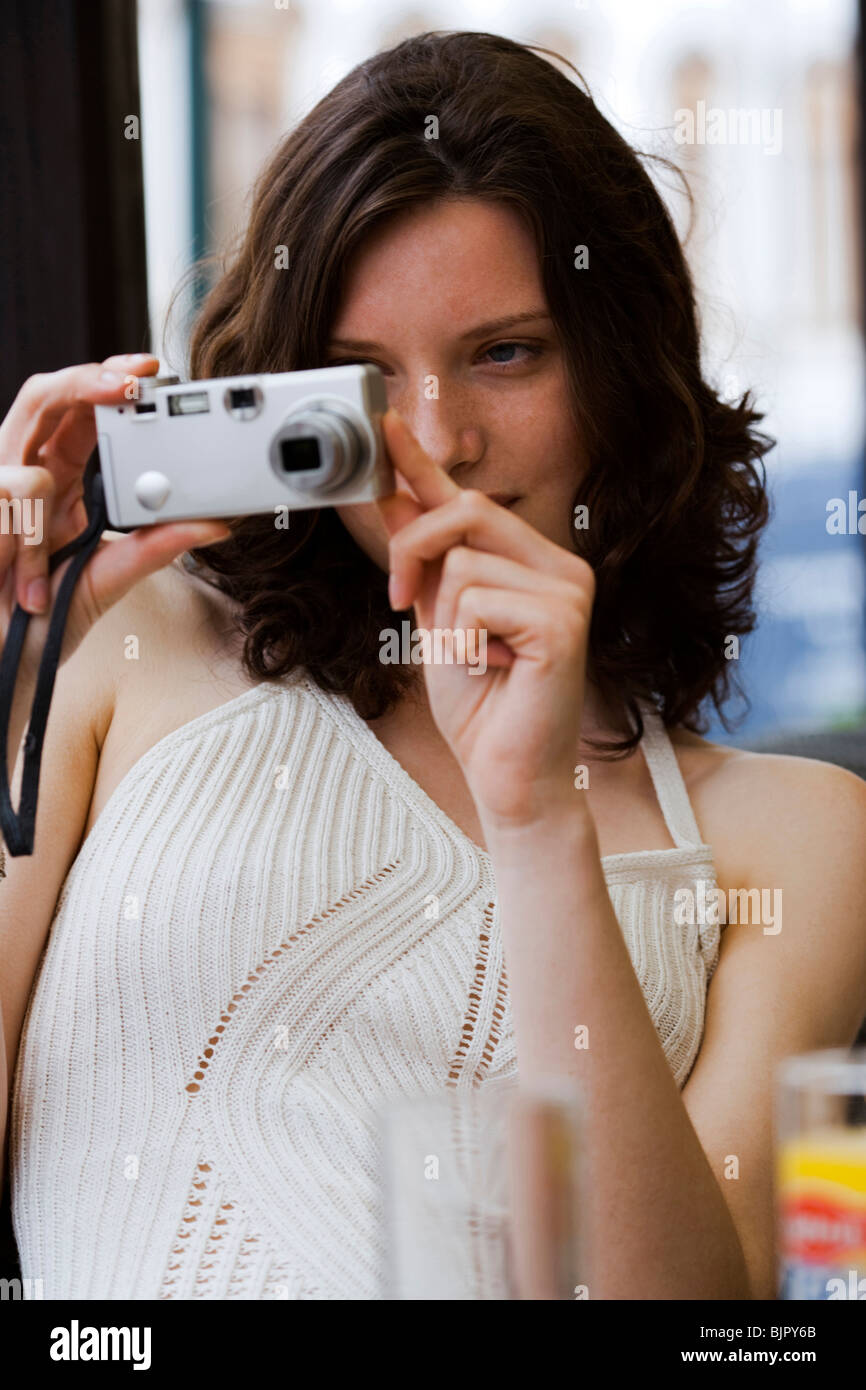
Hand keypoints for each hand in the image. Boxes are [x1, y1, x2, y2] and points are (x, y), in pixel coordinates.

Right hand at [0, 356, 230, 666]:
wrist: (4, 661)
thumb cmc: (46, 616)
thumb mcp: (113, 575)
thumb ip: (158, 546)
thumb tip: (216, 524)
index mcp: (60, 477)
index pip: (83, 410)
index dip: (112, 382)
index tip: (155, 374)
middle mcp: (27, 468)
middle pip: (49, 394)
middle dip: (91, 375)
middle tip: (136, 377)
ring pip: (27, 427)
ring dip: (54, 481)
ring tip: (61, 538)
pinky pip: (15, 483)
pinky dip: (31, 532)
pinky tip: (28, 572)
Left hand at [377, 409, 594, 831]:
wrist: (509, 774)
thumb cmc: (481, 705)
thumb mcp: (438, 618)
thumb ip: (425, 561)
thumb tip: (391, 496)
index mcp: (532, 561)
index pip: (468, 499)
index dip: (422, 462)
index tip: (385, 420)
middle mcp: (560, 565)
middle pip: (466, 511)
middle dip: (414, 552)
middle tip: (401, 602)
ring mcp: (569, 589)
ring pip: (462, 563)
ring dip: (446, 619)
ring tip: (477, 657)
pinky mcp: (564, 620)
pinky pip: (476, 600)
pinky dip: (465, 640)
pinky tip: (496, 668)